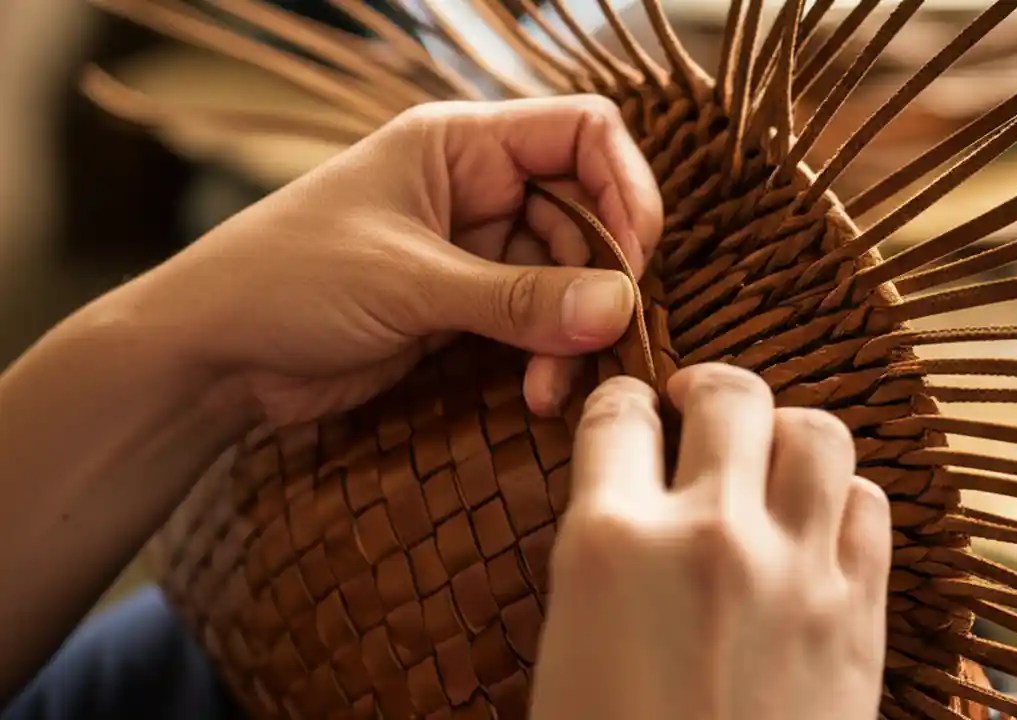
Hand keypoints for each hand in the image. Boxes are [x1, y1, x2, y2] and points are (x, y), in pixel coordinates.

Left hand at [127, 94, 661, 426]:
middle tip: (599, 340)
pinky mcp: (465, 306)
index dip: (625, 187)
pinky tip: (536, 394)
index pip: (583, 133)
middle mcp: (477, 187)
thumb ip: (520, 297)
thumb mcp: (409, 284)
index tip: (636, 257)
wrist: (212, 354)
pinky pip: (536, 321)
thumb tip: (620, 309)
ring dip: (572, 333)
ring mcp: (474, 249)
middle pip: (587, 212)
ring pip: (568, 277)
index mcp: (461, 144)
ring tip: (550, 387)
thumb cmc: (287, 282)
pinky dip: (546, 356)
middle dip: (599, 280)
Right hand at [531, 364, 891, 719]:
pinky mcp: (861, 615)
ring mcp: (797, 571)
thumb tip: (626, 502)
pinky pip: (872, 507)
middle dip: (708, 391)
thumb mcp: (567, 648)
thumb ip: (600, 555)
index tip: (630, 415)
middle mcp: (708, 536)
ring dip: (787, 433)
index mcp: (609, 546)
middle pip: (731, 394)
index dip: (621, 403)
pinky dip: (846, 499)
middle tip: (697, 413)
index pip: (617, 414)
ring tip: (767, 459)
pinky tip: (818, 522)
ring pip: (819, 432)